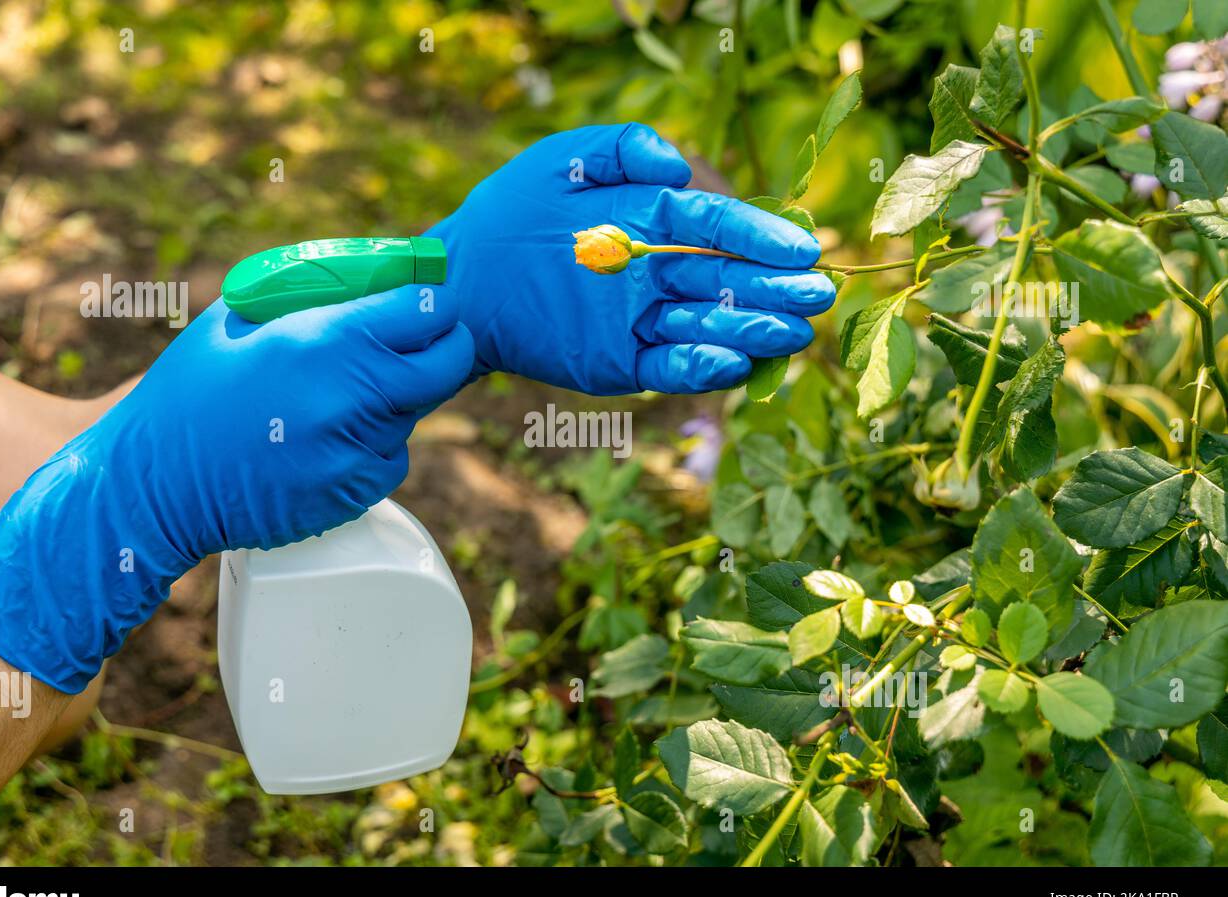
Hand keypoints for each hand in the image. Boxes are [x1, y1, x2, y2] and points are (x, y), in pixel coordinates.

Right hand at [0, 287, 473, 692]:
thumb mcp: (241, 317)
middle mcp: (351, 398)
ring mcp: (355, 451)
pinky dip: (375, 446)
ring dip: (398, 398)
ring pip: (416, 413)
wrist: (153, 485)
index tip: (431, 302)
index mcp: (326, 341)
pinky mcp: (352, 494)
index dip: (436, 302)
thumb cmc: (190, 392)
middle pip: (447, 365)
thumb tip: (372, 277)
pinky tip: (326, 439)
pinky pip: (391, 458)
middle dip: (445, 346)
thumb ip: (310, 296)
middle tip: (428, 341)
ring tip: (341, 395)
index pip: (428, 310)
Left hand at [426, 122, 834, 394]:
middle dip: (772, 290)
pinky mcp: (620, 363)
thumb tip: (679, 165)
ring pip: (707, 327)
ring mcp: (641, 321)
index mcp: (654, 219)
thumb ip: (623, 148)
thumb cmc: (512, 211)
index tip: (799, 246)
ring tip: (791, 336)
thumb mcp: (562, 160)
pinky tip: (731, 364)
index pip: (718, 224)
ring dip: (750, 332)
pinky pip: (668, 369)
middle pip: (726, 280)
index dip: (760, 235)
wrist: (460, 279)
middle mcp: (657, 272)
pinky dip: (699, 369)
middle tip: (815, 298)